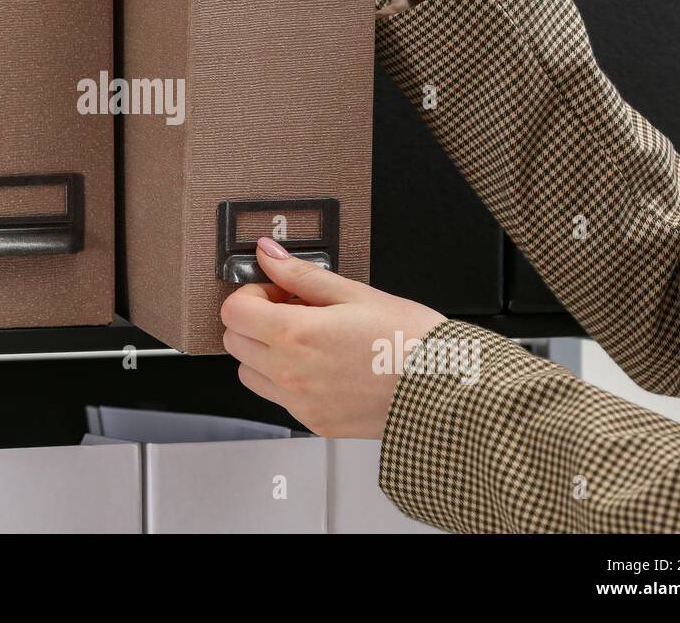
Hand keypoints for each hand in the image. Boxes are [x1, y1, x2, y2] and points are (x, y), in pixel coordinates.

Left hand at [220, 237, 445, 438]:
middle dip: (254, 319)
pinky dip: (285, 378)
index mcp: (296, 336)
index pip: (233, 311)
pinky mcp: (314, 423)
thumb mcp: (356, 294)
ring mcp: (300, 403)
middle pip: (234, 341)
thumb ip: (301, 275)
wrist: (445, 390)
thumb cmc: (411, 342)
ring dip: (263, 351)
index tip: (276, 290)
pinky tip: (319, 363)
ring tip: (305, 337)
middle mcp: (291, 374)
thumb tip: (270, 255)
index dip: (251, 292)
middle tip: (291, 309)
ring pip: (249, 373)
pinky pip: (277, 398)